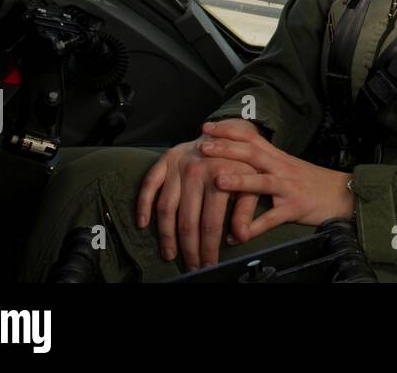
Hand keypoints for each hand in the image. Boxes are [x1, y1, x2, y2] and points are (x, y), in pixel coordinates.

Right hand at [135, 118, 262, 269]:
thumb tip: (240, 237)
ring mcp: (178, 165)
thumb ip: (246, 209)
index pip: (211, 223)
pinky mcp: (165, 159)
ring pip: (166, 208)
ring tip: (169, 254)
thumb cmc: (242, 162)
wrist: (228, 131)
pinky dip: (142, 205)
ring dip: (165, 235)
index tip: (208, 264)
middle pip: (187, 221)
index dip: (209, 248)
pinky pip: (149, 185)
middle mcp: (196, 171)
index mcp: (220, 177)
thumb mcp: (253, 182)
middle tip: (190, 266)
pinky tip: (143, 224)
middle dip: (188, 249)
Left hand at [199, 120, 354, 242]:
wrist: (343, 193)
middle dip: (226, 149)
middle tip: (203, 147)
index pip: (251, 138)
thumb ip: (264, 163)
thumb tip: (235, 161)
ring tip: (219, 181)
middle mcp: (282, 168)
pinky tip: (237, 235)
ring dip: (241, 182)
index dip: (229, 131)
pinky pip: (273, 219)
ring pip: (263, 182)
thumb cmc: (312, 181)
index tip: (208, 126)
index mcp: (278, 157)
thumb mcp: (288, 166)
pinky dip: (254, 227)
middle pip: (253, 154)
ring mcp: (289, 188)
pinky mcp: (295, 208)